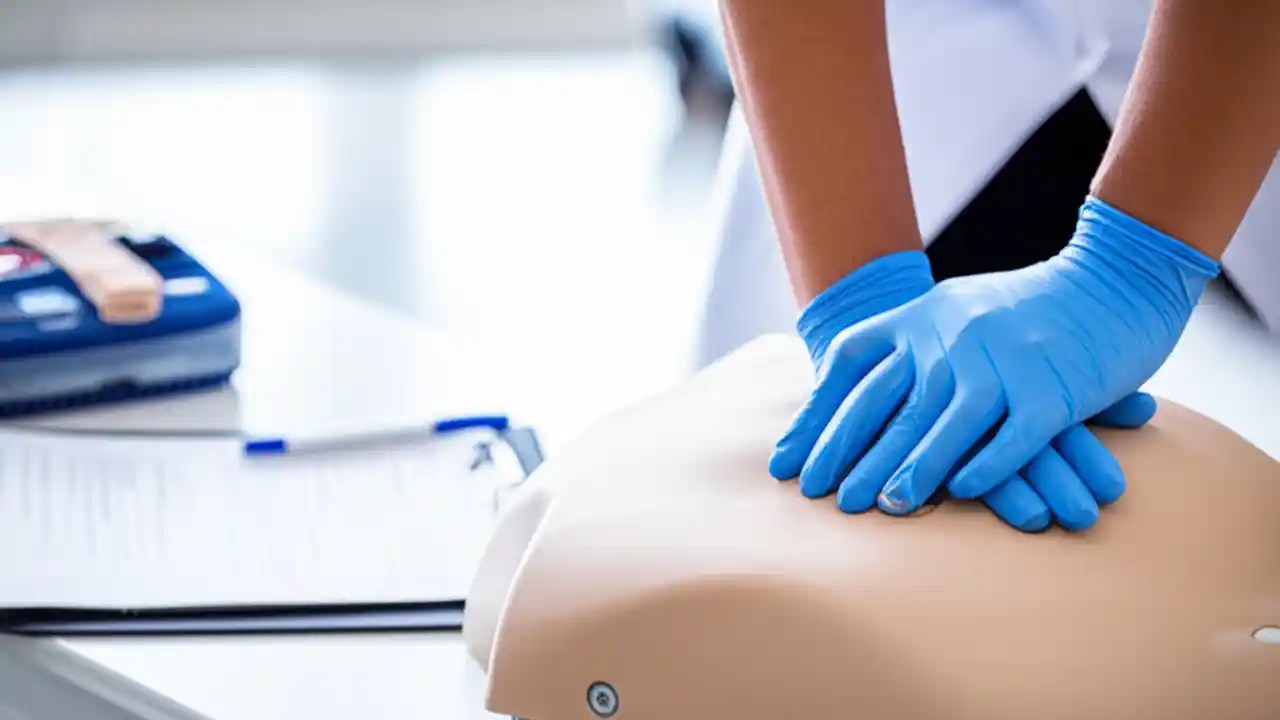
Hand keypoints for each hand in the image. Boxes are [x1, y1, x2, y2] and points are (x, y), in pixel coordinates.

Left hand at [775, 197, 1217, 521]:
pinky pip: (1014, 434)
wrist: (1114, 278)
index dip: (816, 419)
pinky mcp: (1053, 388)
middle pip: (891, 403)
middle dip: (854, 456)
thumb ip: (903, 346)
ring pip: (946, 422)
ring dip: (913, 468)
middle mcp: (952, 335)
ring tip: (885, 507)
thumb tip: (845, 393)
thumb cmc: (1021, 308)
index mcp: (919, 316)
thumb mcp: (949, 311)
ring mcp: (1003, 360)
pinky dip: (987, 464)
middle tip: (829, 499)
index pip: (849, 370)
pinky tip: (961, 492)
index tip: (789, 464)